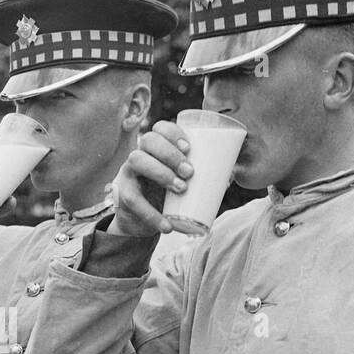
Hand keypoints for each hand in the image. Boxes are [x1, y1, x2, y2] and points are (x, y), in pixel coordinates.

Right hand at [107, 119, 193, 236]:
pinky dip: (151, 214)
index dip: (173, 133)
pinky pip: (133, 199)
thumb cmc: (166, 194)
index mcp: (156, 148)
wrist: (143, 220)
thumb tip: (229, 178)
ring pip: (136, 160)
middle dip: (170, 153)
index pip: (160, 128)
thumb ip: (202, 177)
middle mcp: (140, 154)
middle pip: (149, 140)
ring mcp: (128, 172)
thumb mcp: (181, 181)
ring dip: (160, 172)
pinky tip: (167, 225)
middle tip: (189, 172)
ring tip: (181, 188)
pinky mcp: (124, 194)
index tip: (189, 148)